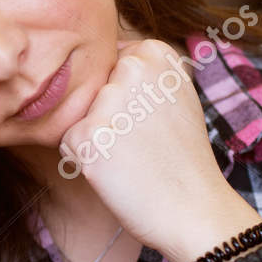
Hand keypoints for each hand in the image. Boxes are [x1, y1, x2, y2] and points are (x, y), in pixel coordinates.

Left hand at [58, 38, 259, 261]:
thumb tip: (99, 60)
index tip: (150, 121)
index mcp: (154, 53)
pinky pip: (67, 142)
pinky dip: (83, 161)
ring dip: (94, 138)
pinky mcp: (88, 135)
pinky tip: (116, 171)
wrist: (193, 208)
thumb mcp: (175, 95)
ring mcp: (109, 101)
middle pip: (90, 89)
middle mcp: (132, 68)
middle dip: (104, 116)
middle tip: (140, 143)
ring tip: (129, 157)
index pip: (108, 66)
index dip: (122, 100)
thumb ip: (141, 72)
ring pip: (76, 115)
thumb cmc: (182, 158)